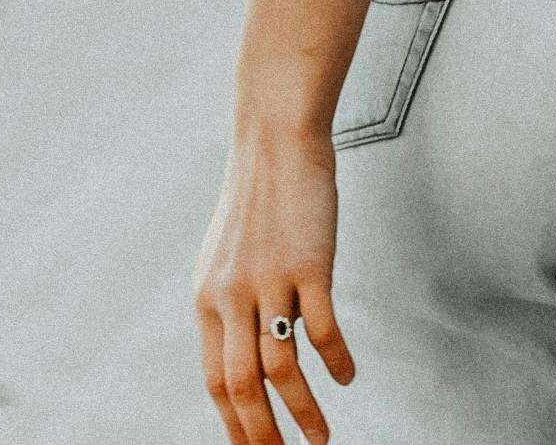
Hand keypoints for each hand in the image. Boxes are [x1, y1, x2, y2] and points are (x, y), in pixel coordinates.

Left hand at [191, 126, 356, 442]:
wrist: (275, 141)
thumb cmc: (257, 202)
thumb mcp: (226, 258)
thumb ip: (230, 306)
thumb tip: (245, 361)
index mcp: (208, 299)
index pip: (216, 382)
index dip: (234, 426)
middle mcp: (232, 295)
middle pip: (243, 386)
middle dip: (264, 435)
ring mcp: (269, 280)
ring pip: (282, 367)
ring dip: (303, 411)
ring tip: (321, 439)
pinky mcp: (308, 264)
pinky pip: (322, 328)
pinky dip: (335, 360)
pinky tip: (347, 377)